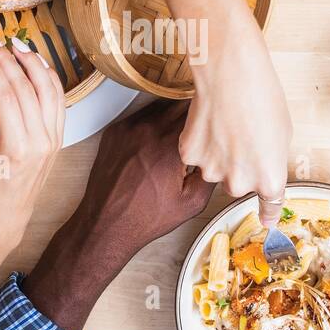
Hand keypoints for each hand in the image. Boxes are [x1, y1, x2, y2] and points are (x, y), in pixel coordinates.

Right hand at [0, 32, 63, 243]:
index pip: (6, 97)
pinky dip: (48, 78)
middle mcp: (40, 142)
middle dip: (9, 59)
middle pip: (27, 88)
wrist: (6, 215)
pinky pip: (58, 100)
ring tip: (16, 44)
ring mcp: (53, 139)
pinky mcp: (58, 137)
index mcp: (15, 148)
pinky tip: (35, 62)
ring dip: (33, 63)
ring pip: (50, 90)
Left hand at [24, 100, 217, 329]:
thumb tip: (222, 156)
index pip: (197, 113)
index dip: (209, 115)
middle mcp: (148, 130)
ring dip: (172, 114)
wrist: (107, 224)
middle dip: (193, 112)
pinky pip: (140, 116)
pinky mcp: (115, 131)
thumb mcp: (191, 203)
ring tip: (183, 129)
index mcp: (170, 146)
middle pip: (178, 105)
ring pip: (159, 107)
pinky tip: (158, 138)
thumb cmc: (148, 217)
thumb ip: (211, 175)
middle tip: (203, 121)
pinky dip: (152, 122)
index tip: (216, 119)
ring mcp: (128, 128)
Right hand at [179, 22, 290, 224]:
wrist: (231, 75)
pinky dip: (199, 143)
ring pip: (214, 170)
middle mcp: (240, 182)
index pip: (269, 207)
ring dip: (217, 156)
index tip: (267, 222)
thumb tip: (263, 163)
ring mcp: (212, 171)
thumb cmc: (263, 96)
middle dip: (238, 168)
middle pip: (237, 185)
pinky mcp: (190, 155)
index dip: (267, 215)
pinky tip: (208, 121)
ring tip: (224, 125)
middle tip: (240, 138)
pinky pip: (195, 155)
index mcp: (269, 179)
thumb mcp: (282, 133)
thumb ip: (271, 158)